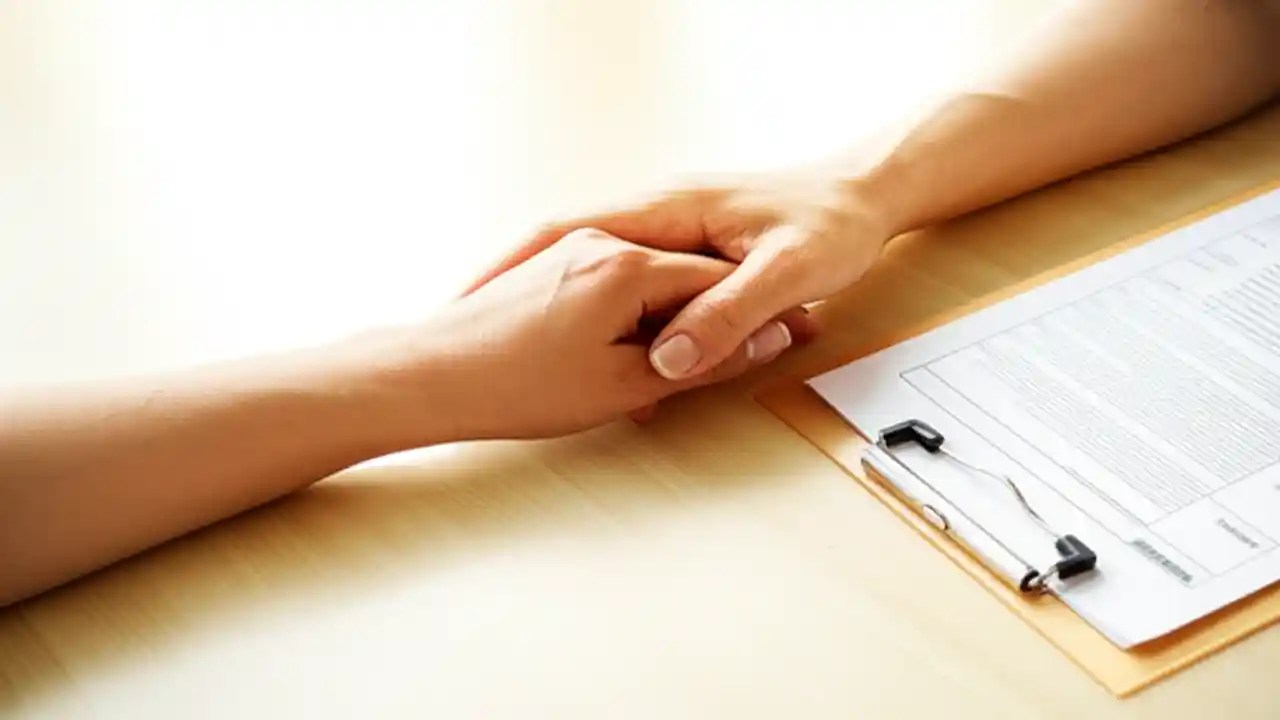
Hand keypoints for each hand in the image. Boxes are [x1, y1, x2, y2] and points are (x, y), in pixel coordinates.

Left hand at [396, 229, 797, 439]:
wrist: (425, 377)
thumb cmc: (518, 387)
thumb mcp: (625, 385)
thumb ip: (703, 361)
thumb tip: (763, 345)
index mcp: (625, 263)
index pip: (716, 282)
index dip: (756, 317)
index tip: (785, 336)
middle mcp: (599, 242)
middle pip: (682, 278)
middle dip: (712, 322)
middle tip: (744, 358)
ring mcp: (568, 250)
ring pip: (646, 284)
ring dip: (667, 328)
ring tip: (670, 379)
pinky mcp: (547, 268)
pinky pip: (610, 288)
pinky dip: (629, 323)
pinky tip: (622, 366)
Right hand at [465, 173, 893, 378]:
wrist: (862, 192)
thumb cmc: (827, 225)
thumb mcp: (787, 275)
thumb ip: (729, 316)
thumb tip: (674, 362)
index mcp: (667, 210)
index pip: (577, 240)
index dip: (524, 274)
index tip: (472, 310)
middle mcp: (653, 210)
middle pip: (565, 243)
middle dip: (513, 277)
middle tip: (457, 314)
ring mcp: (662, 224)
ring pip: (587, 258)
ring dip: (543, 286)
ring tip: (489, 325)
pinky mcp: (673, 242)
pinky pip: (615, 272)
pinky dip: (584, 295)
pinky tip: (570, 328)